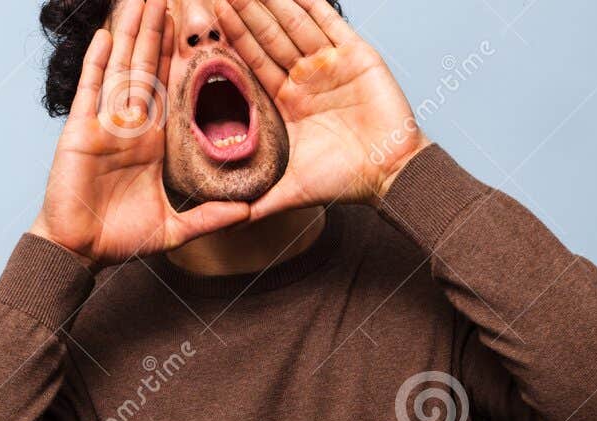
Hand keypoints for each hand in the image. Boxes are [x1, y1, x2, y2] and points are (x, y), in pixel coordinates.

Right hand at [31, 0, 250, 267]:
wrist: (82, 251)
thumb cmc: (123, 238)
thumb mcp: (176, 228)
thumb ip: (210, 217)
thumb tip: (250, 212)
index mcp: (155, 141)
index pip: (173, 88)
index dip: (183, 55)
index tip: (197, 24)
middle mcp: (132, 125)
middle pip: (148, 66)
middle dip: (158, 28)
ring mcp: (105, 124)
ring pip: (121, 68)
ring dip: (131, 32)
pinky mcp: (81, 131)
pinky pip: (91, 90)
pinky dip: (97, 63)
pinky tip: (104, 34)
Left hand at [217, 0, 429, 216]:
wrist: (389, 174)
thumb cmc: (344, 182)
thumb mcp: (290, 191)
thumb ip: (255, 203)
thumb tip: (221, 223)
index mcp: (286, 102)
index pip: (252, 63)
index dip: (230, 39)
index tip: (208, 15)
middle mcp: (305, 78)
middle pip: (267, 36)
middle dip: (244, 11)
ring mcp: (330, 64)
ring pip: (293, 23)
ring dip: (269, 1)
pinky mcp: (356, 55)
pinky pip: (330, 22)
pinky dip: (311, 3)